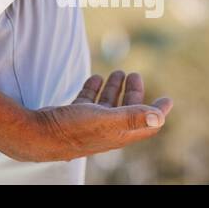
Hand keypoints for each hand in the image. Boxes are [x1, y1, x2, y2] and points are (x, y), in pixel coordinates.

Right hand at [21, 70, 173, 161]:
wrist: (40, 135)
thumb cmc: (74, 129)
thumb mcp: (106, 120)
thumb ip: (132, 116)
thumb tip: (160, 117)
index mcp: (120, 133)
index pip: (147, 124)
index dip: (158, 111)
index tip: (168, 99)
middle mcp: (107, 130)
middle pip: (127, 110)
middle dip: (134, 92)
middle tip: (135, 74)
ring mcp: (90, 123)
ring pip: (107, 105)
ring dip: (114, 88)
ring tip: (118, 72)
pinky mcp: (74, 117)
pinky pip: (89, 101)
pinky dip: (94, 89)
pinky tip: (95, 78)